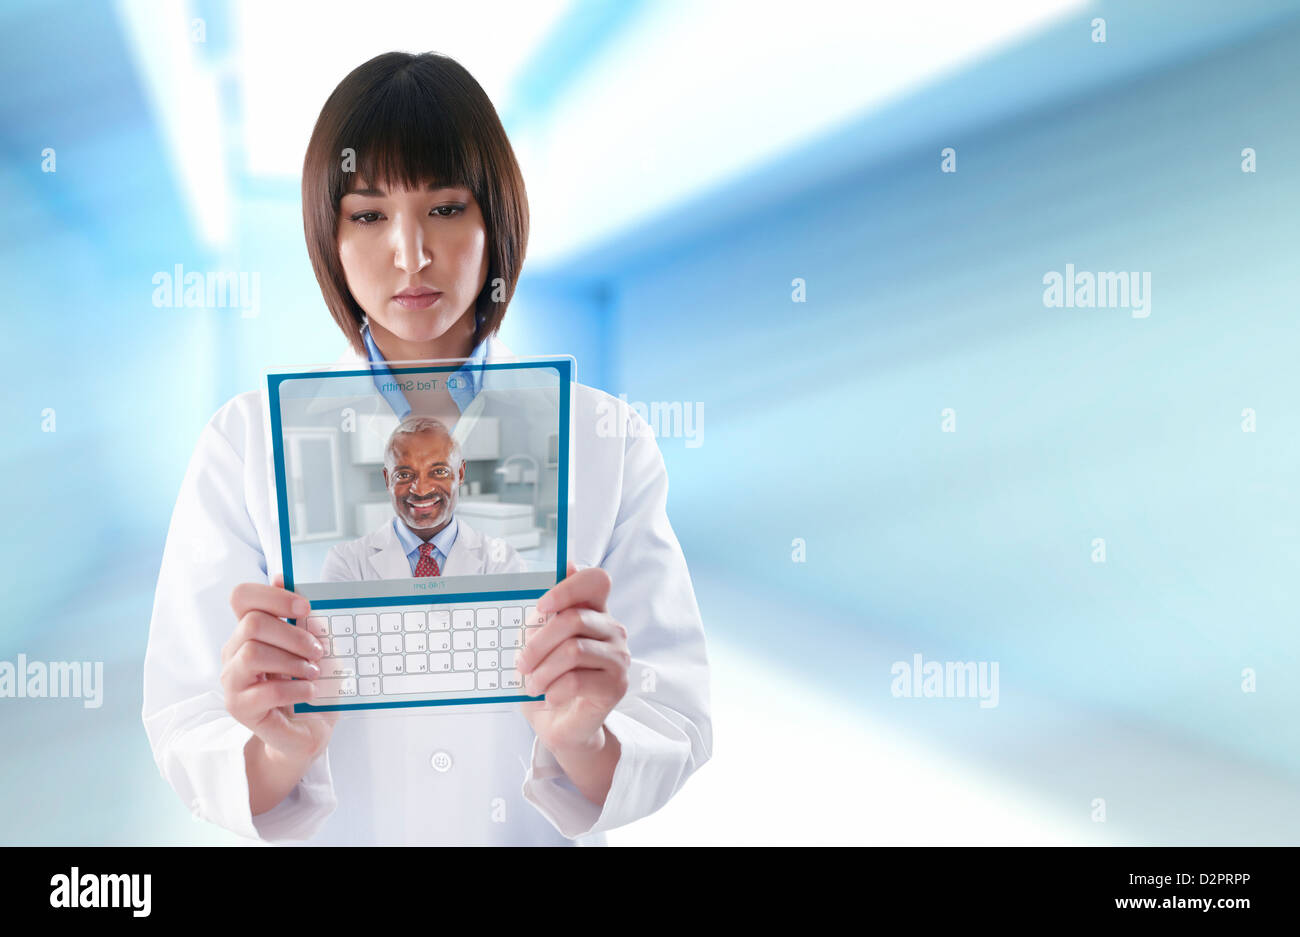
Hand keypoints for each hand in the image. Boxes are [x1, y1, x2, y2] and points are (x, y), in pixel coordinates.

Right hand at [222, 573, 338, 761]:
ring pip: (252, 653)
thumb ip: (301, 617)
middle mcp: (234, 652)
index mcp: (250, 631)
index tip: (304, 608)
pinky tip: (309, 693)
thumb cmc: (311, 684)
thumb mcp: (315, 646)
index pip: (242, 597)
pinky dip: (296, 689)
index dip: (273, 596)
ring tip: (312, 673)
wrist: (310, 729)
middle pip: (252, 623)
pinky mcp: (239, 708)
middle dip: (292, 634)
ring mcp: (233, 680)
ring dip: (292, 662)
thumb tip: (282, 578)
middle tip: (316, 651)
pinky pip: (266, 690)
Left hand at [517, 561, 630, 754]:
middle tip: (521, 663)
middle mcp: (612, 629)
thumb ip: (540, 620)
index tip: (542, 606)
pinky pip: (577, 679)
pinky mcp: (617, 685)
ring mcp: (619, 656)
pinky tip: (550, 696)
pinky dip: (554, 689)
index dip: (568, 588)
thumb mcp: (536, 644)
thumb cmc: (547, 678)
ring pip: (574, 651)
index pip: (596, 580)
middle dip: (538, 642)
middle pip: (574, 618)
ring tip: (533, 685)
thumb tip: (537, 606)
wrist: (559, 723)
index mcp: (594, 611)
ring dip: (543, 671)